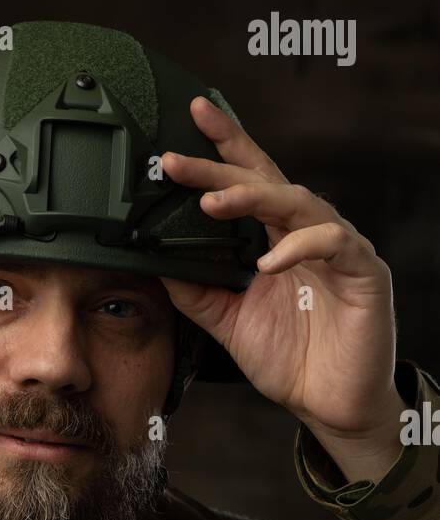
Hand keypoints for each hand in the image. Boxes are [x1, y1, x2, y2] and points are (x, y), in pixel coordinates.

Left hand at [159, 96, 404, 477]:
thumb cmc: (289, 358)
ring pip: (298, 202)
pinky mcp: (364, 271)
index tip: (191, 116)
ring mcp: (338, 248)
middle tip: (175, 160)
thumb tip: (154, 257)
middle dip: (219, 165)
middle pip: (265, 181)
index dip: (225, 145)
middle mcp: (307, 233)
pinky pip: (333, 243)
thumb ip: (196, 288)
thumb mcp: (228, 321)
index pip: (250, 180)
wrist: (329, 403)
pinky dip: (298, 247)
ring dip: (252, 198)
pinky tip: (268, 263)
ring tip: (211, 205)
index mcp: (276, 238)